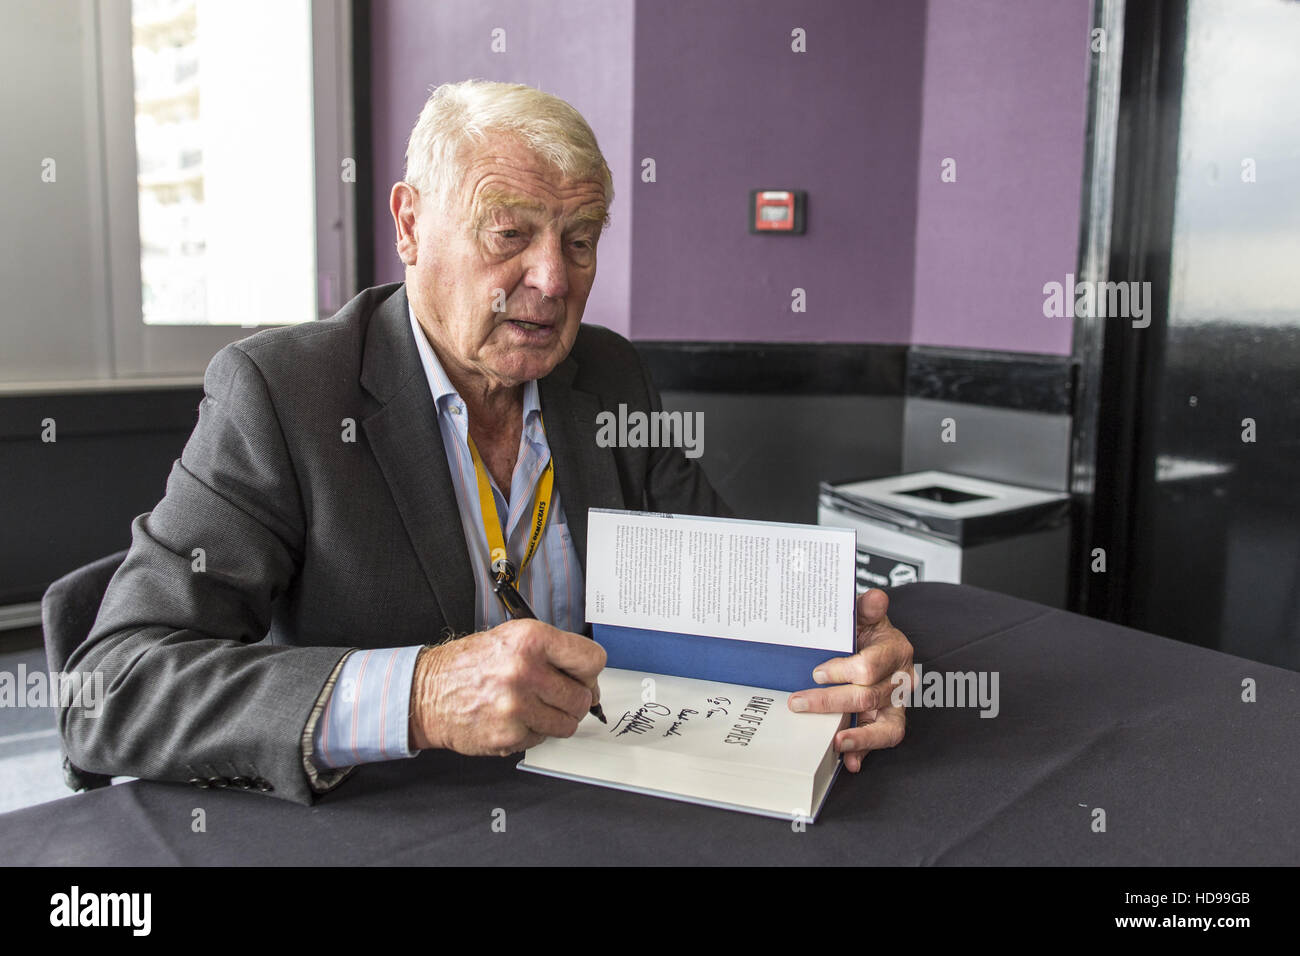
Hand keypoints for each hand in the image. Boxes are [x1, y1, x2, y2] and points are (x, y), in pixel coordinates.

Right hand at [409, 619, 605, 755]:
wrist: (426, 693)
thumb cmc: (469, 665)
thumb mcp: (512, 638)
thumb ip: (553, 652)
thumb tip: (589, 679)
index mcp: (531, 639)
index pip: (592, 660)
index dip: (589, 672)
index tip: (582, 677)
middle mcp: (526, 671)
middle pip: (583, 697)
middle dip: (574, 699)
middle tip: (555, 695)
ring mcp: (517, 706)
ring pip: (568, 723)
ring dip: (556, 718)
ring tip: (533, 707)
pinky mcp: (509, 735)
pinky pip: (543, 739)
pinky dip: (533, 732)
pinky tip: (514, 718)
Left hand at [787, 588, 913, 771]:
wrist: (874, 643)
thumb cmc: (866, 630)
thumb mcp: (864, 614)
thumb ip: (867, 607)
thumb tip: (876, 597)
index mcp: (896, 650)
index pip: (870, 667)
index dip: (842, 671)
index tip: (817, 672)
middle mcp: (901, 680)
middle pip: (868, 697)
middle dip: (831, 702)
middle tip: (799, 702)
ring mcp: (897, 705)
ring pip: (886, 727)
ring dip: (858, 737)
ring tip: (836, 743)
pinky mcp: (889, 722)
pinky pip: (883, 741)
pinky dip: (866, 753)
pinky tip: (850, 763)